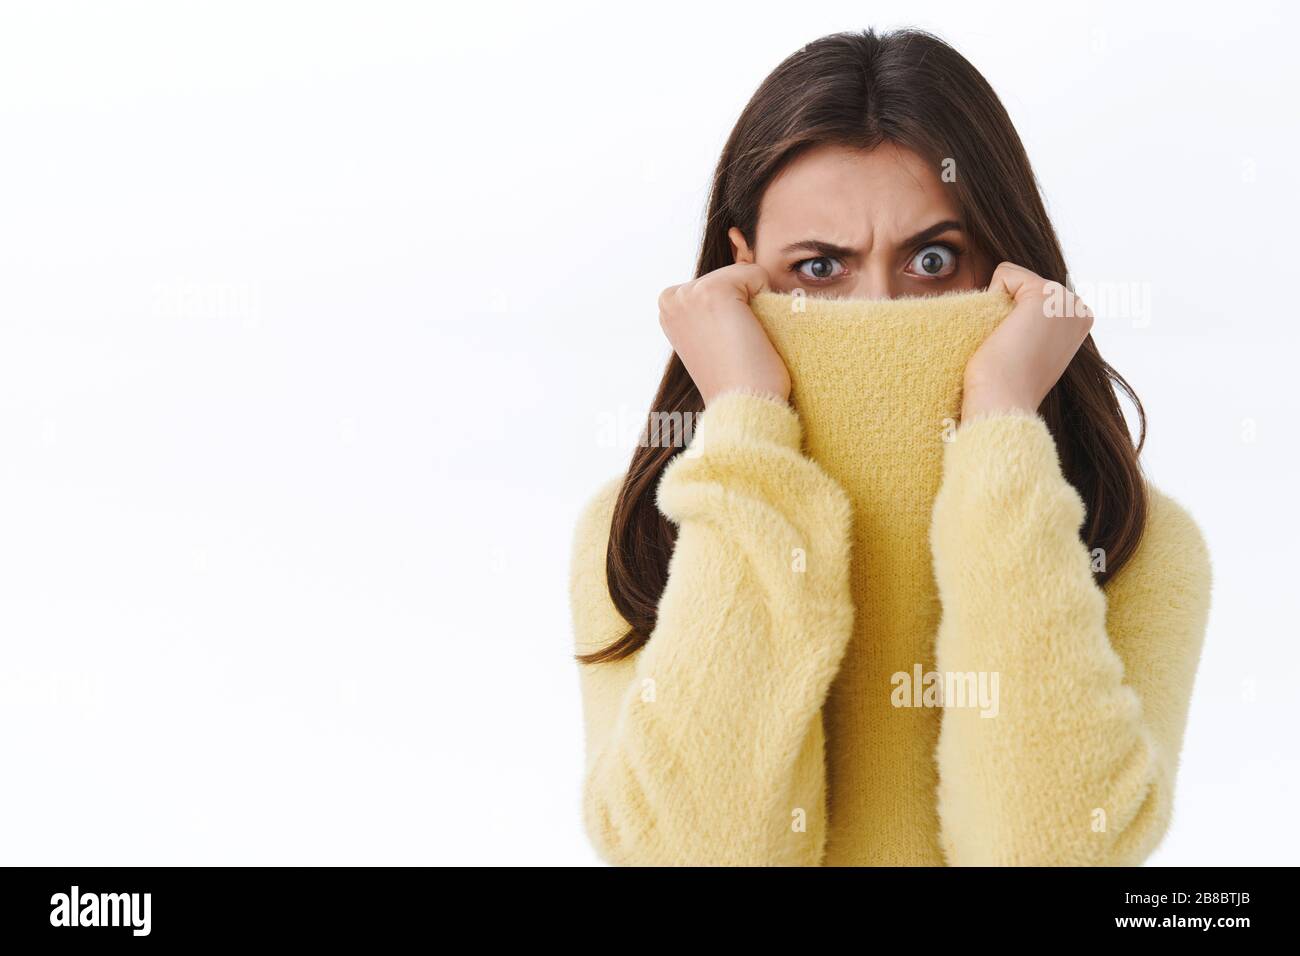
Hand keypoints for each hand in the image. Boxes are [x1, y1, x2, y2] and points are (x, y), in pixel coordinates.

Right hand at [658, 263, 789, 406]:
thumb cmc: (737, 381)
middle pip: (731, 275)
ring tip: (742, 342)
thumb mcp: (712, 337)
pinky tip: (750, 334)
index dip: (734, 311)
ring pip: (743, 274)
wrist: (743, 407)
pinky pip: (757, 274)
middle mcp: (671, 298)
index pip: (719, 283)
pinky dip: (765, 300)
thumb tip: (743, 273)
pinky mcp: (713, 290)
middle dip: (743, 306)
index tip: (726, 345)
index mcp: (668, 309)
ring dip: (754, 305)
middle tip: (736, 347)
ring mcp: (688, 293)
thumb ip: (713, 309)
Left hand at [962, 262, 1093, 420]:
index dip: (1012, 319)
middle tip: (1011, 347)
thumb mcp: (1029, 349)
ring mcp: (1066, 300)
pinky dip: (993, 297)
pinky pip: (1005, 274)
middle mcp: (1079, 309)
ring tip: (1008, 341)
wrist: (1003, 402)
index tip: (1017, 350)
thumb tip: (1014, 313)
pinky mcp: (1045, 294)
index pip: (1031, 296)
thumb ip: (1031, 325)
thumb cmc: (1006, 384)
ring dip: (999, 308)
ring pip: (1014, 279)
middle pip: (1023, 284)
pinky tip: (1003, 331)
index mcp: (1078, 322)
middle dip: (1007, 310)